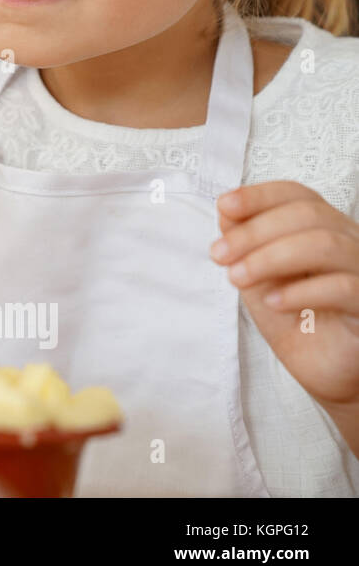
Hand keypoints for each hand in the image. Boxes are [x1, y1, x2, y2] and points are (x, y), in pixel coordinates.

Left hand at [211, 181, 358, 406]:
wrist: (323, 370)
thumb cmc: (294, 319)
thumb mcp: (259, 276)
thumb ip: (245, 244)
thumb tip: (226, 210)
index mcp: (324, 228)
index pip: (298, 195)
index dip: (260, 196)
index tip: (224, 206)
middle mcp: (351, 242)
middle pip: (308, 215)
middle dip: (254, 231)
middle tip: (219, 254)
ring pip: (325, 245)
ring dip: (270, 258)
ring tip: (237, 278)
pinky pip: (344, 287)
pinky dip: (301, 291)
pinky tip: (272, 302)